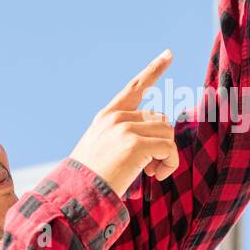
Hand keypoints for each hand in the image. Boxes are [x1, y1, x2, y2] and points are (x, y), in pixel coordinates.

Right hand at [69, 50, 179, 196]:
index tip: (169, 54)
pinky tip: (156, 176)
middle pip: (160, 120)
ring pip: (167, 132)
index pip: (134, 88)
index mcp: (107, 116)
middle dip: (162, 144)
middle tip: (153, 168)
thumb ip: (125, 134)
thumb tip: (158, 130)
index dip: (153, 70)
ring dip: (167, 155)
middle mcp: (116, 118)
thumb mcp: (103, 148)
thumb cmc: (91, 178)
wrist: (79, 194)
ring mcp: (125, 128)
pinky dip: (170, 164)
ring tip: (153, 173)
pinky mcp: (135, 144)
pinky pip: (168, 148)